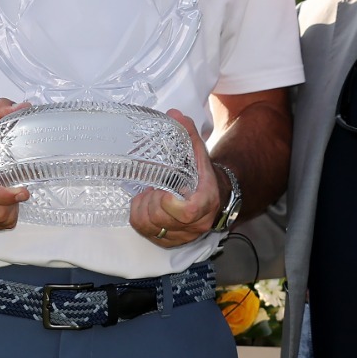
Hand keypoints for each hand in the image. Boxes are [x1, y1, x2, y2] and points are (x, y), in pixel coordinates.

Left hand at [128, 111, 219, 247]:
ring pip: (148, 225)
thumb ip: (187, 134)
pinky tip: (148, 206)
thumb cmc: (203, 176)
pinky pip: (144, 233)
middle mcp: (196, 224)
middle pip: (159, 217)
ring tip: (149, 195)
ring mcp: (183, 236)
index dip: (165, 200)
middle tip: (152, 187)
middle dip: (149, 199)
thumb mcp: (198, 153)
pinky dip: (140, 218)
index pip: (183, 211)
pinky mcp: (171, 242)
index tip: (161, 187)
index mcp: (205, 203)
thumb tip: (174, 115)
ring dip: (142, 208)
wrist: (216, 197)